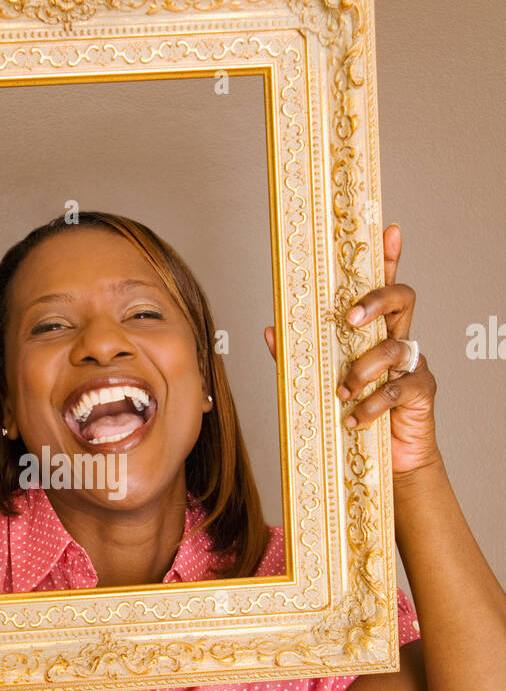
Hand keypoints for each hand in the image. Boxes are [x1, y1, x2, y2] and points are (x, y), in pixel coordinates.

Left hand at [264, 225, 439, 475]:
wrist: (386, 460)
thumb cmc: (353, 413)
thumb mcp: (318, 382)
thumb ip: (296, 356)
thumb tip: (271, 329)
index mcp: (374, 331)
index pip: (384, 285)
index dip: (389, 257)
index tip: (389, 230)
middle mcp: (396, 340)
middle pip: (401, 299)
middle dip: (376, 300)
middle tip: (349, 317)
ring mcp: (412, 364)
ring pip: (393, 347)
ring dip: (362, 369)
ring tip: (342, 392)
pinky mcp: (420, 392)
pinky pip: (397, 388)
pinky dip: (372, 404)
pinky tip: (354, 417)